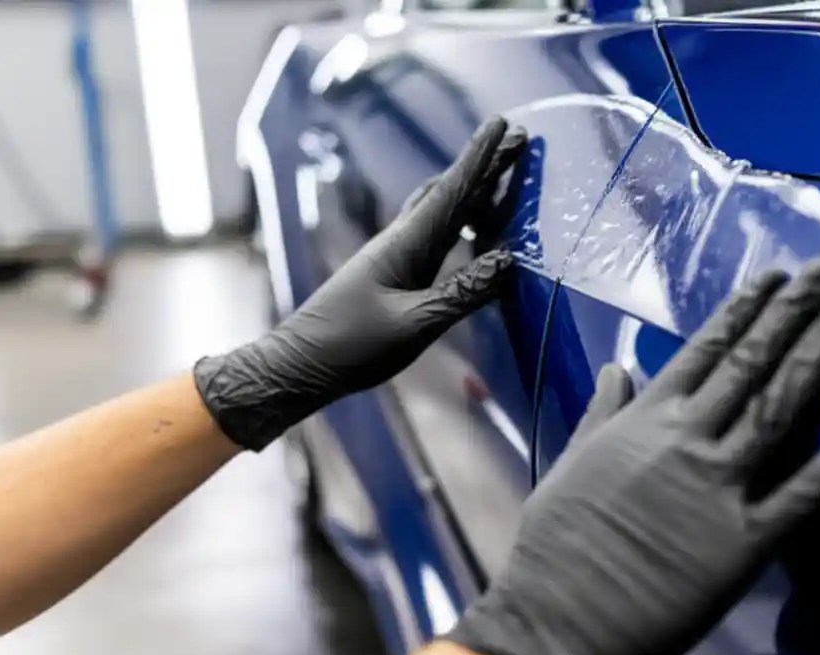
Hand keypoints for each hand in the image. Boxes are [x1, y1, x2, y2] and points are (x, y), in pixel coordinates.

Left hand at [196, 117, 526, 449]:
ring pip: (442, 209)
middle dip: (485, 166)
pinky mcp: (395, 273)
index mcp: (406, 244)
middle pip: (450, 192)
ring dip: (474, 190)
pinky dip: (460, 219)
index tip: (505, 125)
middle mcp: (402, 240)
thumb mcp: (414, 324)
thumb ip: (462, 293)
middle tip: (518, 139)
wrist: (301, 364)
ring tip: (504, 178)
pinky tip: (469, 227)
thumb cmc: (352, 346)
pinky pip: (436, 233)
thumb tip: (509, 260)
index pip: (452, 191)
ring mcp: (397, 255)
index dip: (481, 158)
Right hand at [448, 262, 819, 654]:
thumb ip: (604, 413)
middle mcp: (687, 439)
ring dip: (816, 360)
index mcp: (644, 419)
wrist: (560, 621)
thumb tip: (621, 368)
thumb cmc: (557, 546)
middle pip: (750, 365)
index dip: (746, 310)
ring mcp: (719, 487)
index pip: (705, 349)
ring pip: (778, 409)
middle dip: (793, 314)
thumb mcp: (571, 462)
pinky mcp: (745, 541)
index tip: (777, 278)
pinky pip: (801, 496)